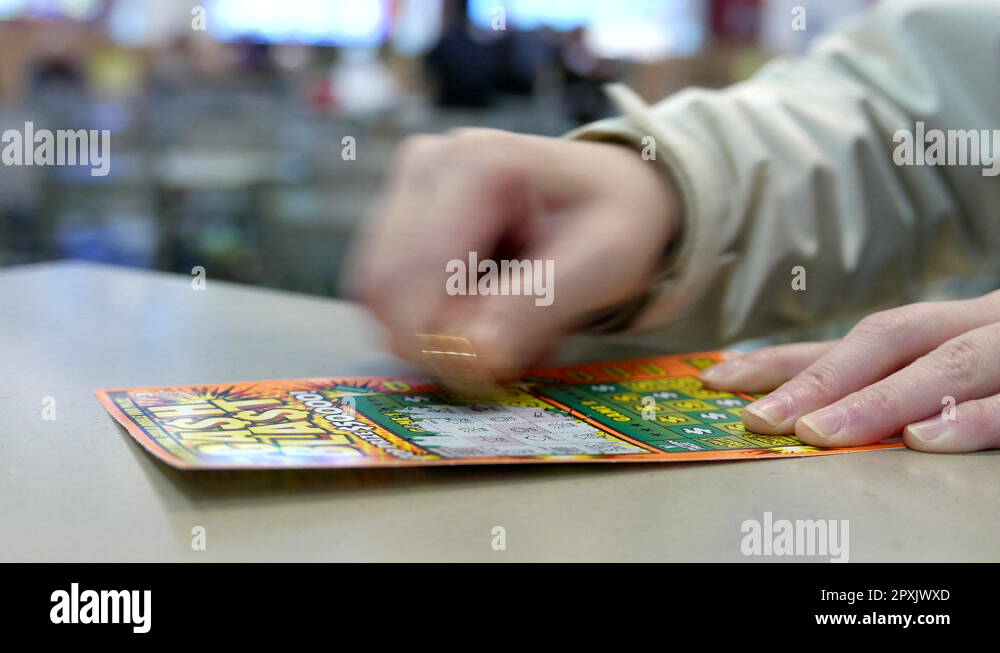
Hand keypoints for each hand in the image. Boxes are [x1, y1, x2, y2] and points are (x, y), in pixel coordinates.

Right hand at [345, 128, 678, 378]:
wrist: (613, 191)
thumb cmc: (616, 220)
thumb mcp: (602, 265)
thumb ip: (536, 309)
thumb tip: (471, 356)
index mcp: (476, 165)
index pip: (413, 277)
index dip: (436, 342)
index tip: (487, 375)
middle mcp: (427, 163)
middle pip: (384, 289)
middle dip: (435, 342)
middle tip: (502, 356)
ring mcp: (405, 186)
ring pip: (379, 297)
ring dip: (433, 333)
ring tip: (502, 324)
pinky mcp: (398, 215)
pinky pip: (387, 294)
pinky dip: (428, 319)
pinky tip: (480, 310)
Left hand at [699, 291, 999, 452]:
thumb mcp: (964, 356)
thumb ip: (904, 376)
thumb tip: (814, 405)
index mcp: (953, 325)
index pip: (857, 339)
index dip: (789, 358)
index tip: (720, 380)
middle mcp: (984, 325)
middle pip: (891, 340)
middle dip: (817, 377)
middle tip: (754, 416)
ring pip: (950, 364)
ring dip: (879, 398)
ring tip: (820, 433)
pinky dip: (975, 418)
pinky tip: (926, 438)